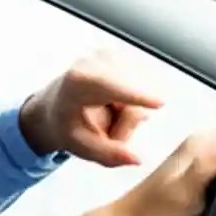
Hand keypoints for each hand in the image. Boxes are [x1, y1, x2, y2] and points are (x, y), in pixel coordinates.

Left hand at [19, 50, 163, 166]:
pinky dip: (134, 101)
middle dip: (126, 126)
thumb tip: (137, 160)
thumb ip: (107, 154)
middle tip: (105, 134)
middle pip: (134, 104)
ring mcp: (112, 55)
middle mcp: (96, 61)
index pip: (113, 89)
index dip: (137, 97)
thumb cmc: (65, 125)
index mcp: (77, 81)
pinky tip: (114, 103)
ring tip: (107, 115)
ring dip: (131, 114)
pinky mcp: (124, 56)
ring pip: (144, 97)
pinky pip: (144, 88)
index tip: (160, 103)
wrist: (55, 104)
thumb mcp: (79, 146)